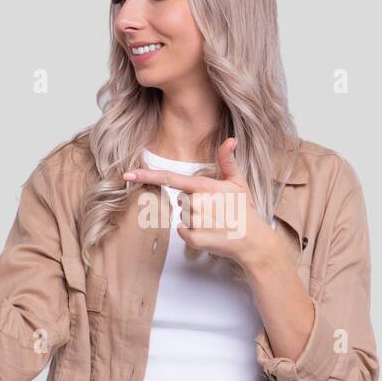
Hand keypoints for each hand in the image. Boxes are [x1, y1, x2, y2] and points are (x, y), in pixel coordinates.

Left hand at [122, 137, 282, 272]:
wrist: (253, 240)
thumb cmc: (244, 209)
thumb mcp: (238, 182)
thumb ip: (227, 161)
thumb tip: (230, 139)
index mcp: (204, 186)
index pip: (170, 178)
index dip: (147, 175)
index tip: (128, 174)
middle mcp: (196, 202)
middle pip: (181, 201)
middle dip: (194, 205)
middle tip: (216, 210)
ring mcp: (194, 222)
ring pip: (182, 217)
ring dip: (195, 220)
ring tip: (215, 222)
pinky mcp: (193, 239)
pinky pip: (183, 232)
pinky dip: (193, 234)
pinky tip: (210, 233)